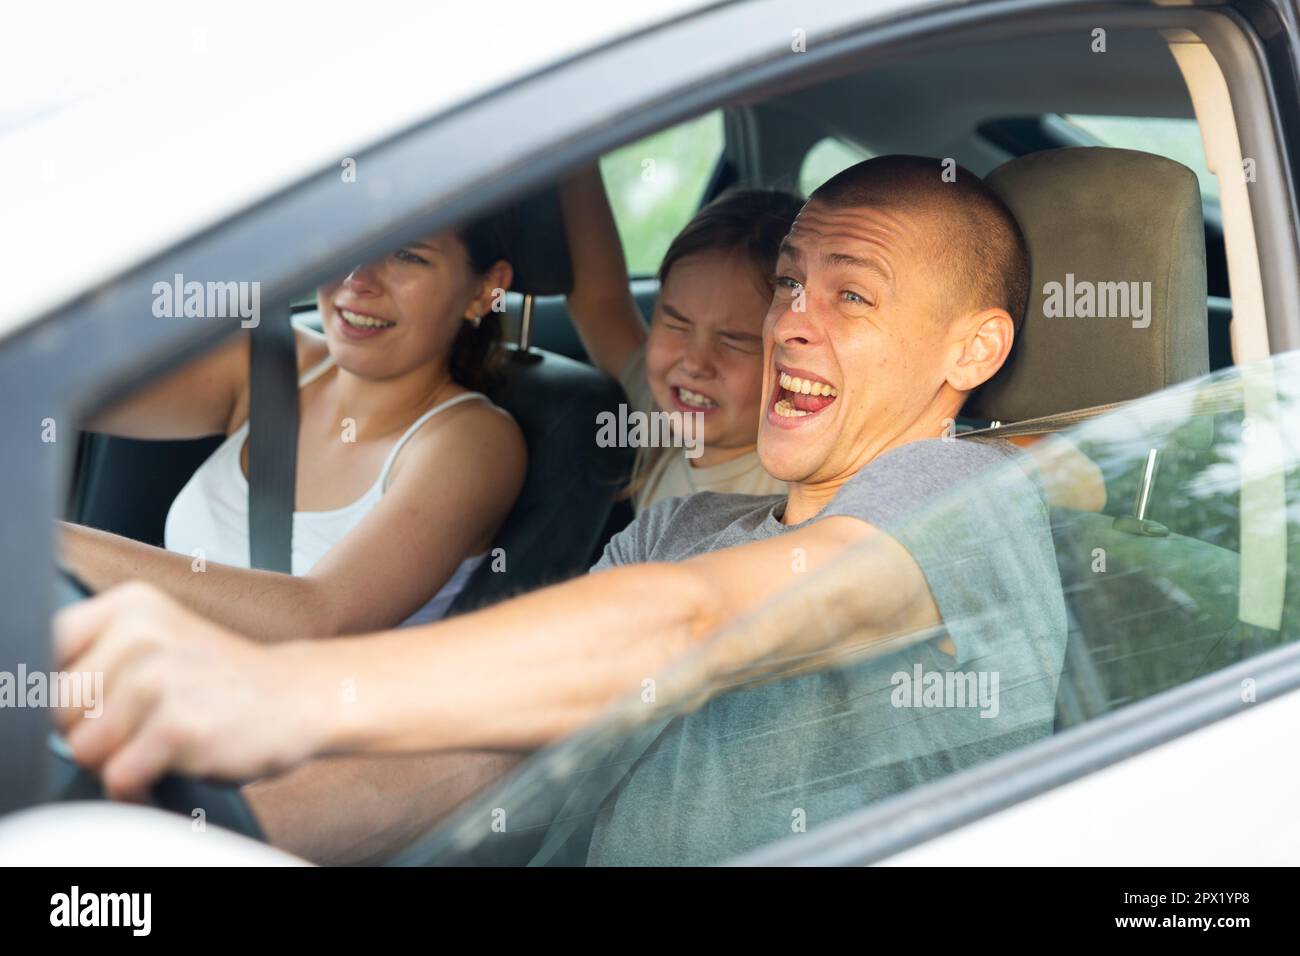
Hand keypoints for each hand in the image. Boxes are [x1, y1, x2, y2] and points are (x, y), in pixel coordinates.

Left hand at [54, 582, 330, 799]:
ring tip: (162, 742)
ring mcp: (160, 679)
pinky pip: (118, 777)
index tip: (103, 698)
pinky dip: (140, 787)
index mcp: (131, 605)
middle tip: (144, 723)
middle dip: (91, 730)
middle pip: (57, 709)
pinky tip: (171, 766)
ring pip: (83, 749)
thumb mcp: (158, 641)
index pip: (45, 649)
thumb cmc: (223, 678)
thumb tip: (41, 703)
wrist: (303, 695)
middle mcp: (141, 634)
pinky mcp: (178, 726)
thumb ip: (98, 656)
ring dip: (119, 760)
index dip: (66, 690)